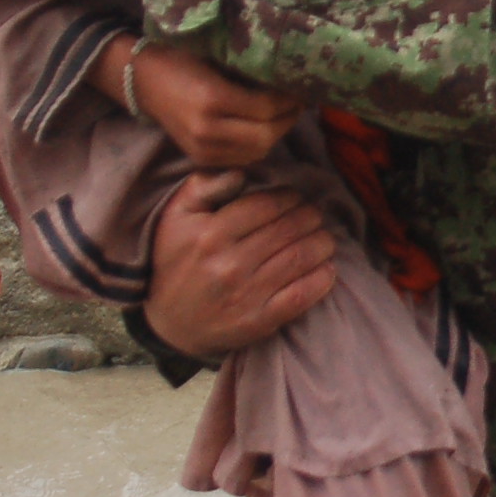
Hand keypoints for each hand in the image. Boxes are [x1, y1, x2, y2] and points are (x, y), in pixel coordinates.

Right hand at [108, 39, 296, 166]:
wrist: (144, 81)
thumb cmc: (183, 58)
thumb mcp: (217, 56)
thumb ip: (250, 71)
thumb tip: (290, 76)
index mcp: (211, 98)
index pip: (266, 108)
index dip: (289, 100)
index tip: (302, 87)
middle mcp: (207, 129)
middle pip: (266, 135)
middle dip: (288, 120)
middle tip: (299, 103)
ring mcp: (202, 148)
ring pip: (257, 151)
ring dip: (276, 134)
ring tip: (286, 114)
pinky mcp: (200, 158)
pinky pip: (242, 159)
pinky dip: (259, 145)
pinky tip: (265, 127)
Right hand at [145, 171, 338, 357]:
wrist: (168, 323)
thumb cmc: (174, 262)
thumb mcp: (174, 217)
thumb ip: (203, 186)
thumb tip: (241, 172)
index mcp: (210, 234)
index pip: (266, 205)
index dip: (289, 197)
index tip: (295, 198)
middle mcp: (229, 264)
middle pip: (288, 230)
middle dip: (310, 217)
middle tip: (315, 215)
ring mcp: (245, 295)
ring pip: (300, 258)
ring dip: (322, 243)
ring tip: (325, 238)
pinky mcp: (258, 321)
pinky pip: (301, 296)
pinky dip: (321, 279)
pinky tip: (327, 268)